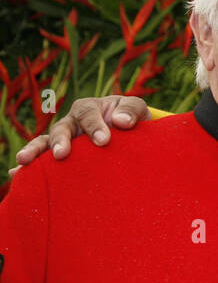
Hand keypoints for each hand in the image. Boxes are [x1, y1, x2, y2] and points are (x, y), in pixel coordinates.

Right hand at [10, 96, 150, 173]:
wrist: (130, 134)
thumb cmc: (131, 119)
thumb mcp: (136, 110)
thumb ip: (131, 110)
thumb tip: (121, 121)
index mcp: (89, 108)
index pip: (87, 113)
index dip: (94, 125)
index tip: (103, 141)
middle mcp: (72, 123)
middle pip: (61, 128)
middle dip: (60, 140)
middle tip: (62, 154)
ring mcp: (65, 140)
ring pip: (45, 142)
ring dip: (35, 151)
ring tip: (24, 161)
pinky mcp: (62, 157)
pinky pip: (42, 160)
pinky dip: (29, 166)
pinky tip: (16, 174)